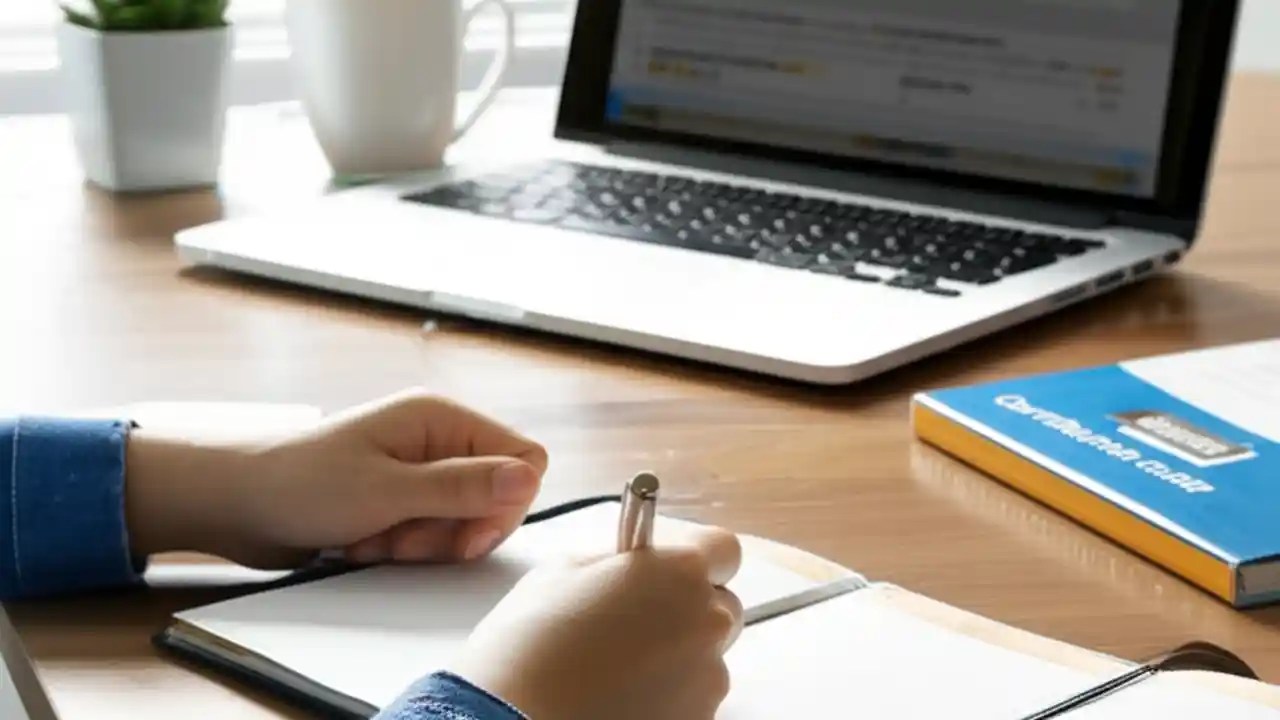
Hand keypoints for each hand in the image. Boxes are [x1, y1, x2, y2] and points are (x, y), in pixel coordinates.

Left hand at [124, 390, 547, 567]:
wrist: (236, 503)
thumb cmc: (301, 484)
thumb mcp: (387, 492)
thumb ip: (462, 488)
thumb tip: (529, 478)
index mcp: (443, 418)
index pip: (525, 459)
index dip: (505, 504)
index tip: (464, 535)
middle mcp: (439, 439)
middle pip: (497, 497)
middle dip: (455, 531)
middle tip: (405, 540)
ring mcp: (421, 470)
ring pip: (466, 521)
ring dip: (425, 544)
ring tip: (374, 539)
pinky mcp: (403, 498)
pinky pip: (435, 534)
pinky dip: (406, 548)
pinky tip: (365, 543)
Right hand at [453, 526, 743, 719]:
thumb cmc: (530, 646)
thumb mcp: (562, 572)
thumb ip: (615, 562)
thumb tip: (630, 569)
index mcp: (679, 571)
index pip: (723, 549)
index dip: (695, 557)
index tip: (666, 569)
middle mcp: (706, 622)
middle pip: (720, 606)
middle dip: (686, 610)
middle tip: (633, 622)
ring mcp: (707, 679)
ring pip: (705, 657)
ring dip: (674, 658)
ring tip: (614, 670)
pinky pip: (691, 699)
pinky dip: (665, 697)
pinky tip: (617, 697)